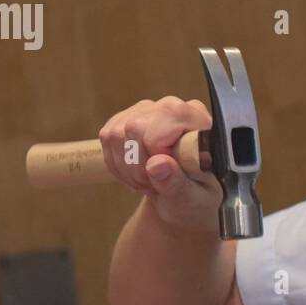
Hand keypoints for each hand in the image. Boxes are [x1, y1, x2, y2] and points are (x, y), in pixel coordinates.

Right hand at [98, 96, 223, 233]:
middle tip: (154, 184)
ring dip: (126, 168)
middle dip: (137, 166)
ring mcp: (147, 110)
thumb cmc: (195, 197)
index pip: (160, 127)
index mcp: (198, 122)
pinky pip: (107, 138)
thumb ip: (176, 182)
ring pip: (115, 134)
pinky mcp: (125, 118)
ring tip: (148, 181)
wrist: (183, 197)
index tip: (168, 173)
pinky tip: (136, 173)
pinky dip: (117, 164)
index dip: (155, 155)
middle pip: (133, 128)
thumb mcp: (192, 198)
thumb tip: (157, 164)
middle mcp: (173, 107)